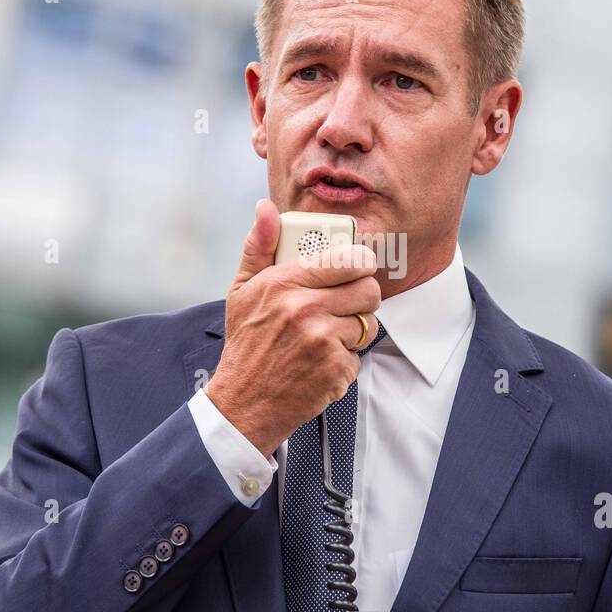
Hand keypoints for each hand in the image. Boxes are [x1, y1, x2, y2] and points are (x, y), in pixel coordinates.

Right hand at [204, 199, 381, 455]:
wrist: (243, 403)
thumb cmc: (245, 343)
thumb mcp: (241, 291)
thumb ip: (258, 247)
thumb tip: (265, 208)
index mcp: (285, 282)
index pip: (349, 260)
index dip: (360, 263)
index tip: (355, 269)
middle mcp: (305, 309)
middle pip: (369, 290)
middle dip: (362, 296)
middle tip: (346, 303)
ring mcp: (323, 341)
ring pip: (368, 323)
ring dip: (354, 330)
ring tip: (326, 335)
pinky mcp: (335, 370)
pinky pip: (359, 355)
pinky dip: (345, 360)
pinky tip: (320, 362)